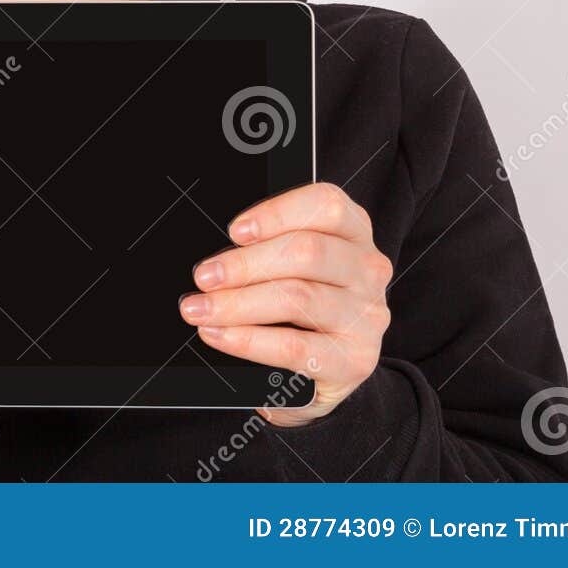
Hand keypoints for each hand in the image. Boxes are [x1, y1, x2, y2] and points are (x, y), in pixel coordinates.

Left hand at [176, 181, 392, 426]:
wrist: (333, 362)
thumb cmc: (304, 295)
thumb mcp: (294, 260)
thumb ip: (269, 245)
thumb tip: (216, 262)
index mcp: (353, 231)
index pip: (326, 205)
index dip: (277, 213)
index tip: (236, 231)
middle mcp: (367, 268)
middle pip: (307, 252)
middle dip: (245, 265)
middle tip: (204, 277)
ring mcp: (366, 315)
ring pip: (298, 297)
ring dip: (237, 303)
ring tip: (199, 309)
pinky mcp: (355, 358)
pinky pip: (295, 347)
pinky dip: (248, 340)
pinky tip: (218, 334)